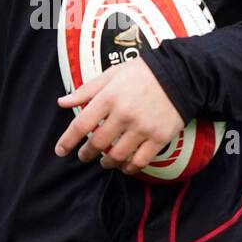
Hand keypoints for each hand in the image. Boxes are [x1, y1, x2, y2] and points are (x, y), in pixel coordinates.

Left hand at [54, 57, 183, 176]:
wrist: (181, 75)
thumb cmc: (143, 73)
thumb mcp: (111, 75)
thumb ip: (86, 90)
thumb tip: (62, 102)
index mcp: (109, 97)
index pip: (81, 125)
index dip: (67, 140)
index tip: (60, 150)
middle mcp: (124, 114)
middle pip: (97, 143)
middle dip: (86, 153)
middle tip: (84, 155)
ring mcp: (142, 127)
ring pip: (117, 156)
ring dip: (106, 162)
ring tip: (104, 162)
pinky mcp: (159, 137)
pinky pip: (139, 161)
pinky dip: (128, 168)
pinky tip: (124, 165)